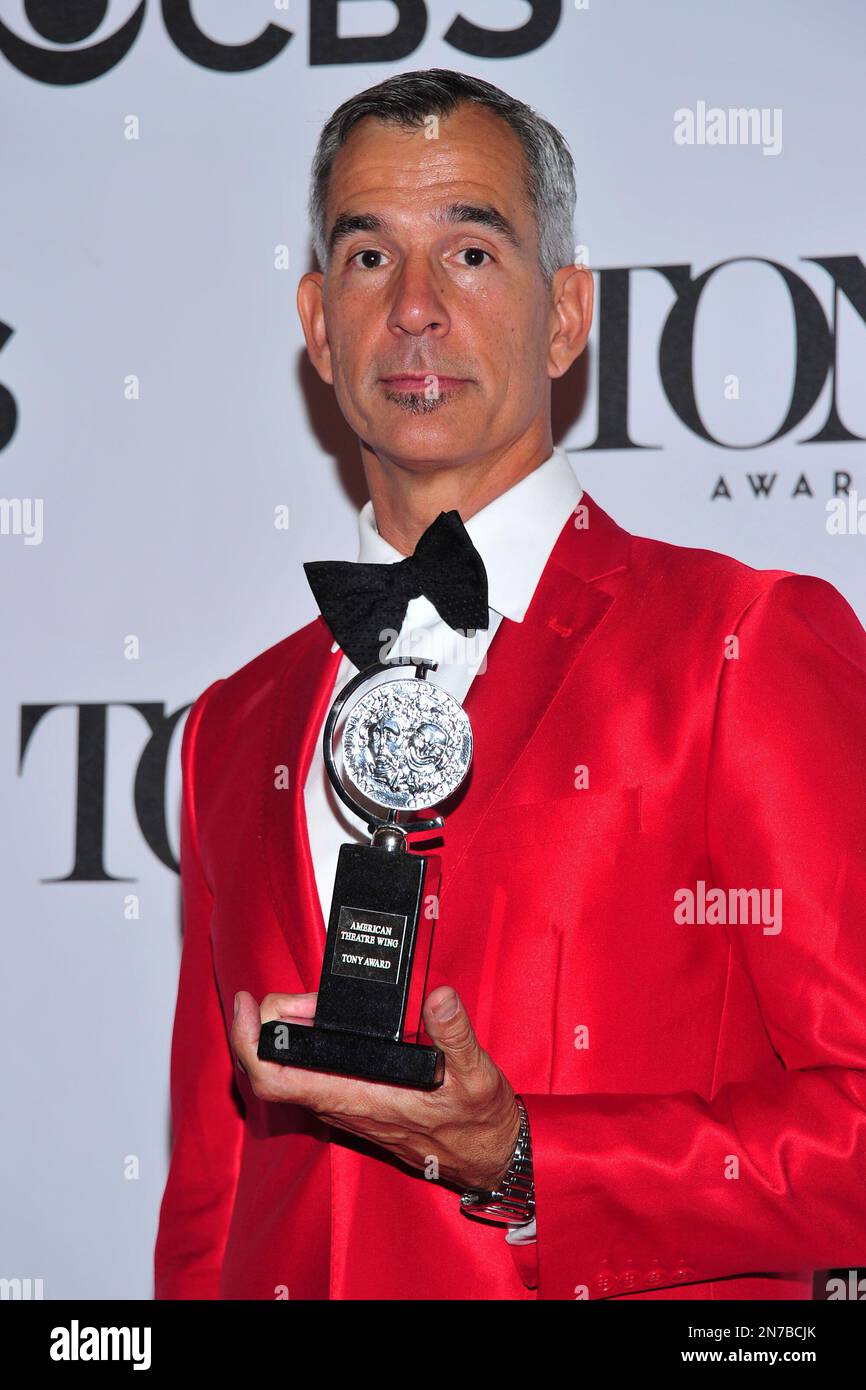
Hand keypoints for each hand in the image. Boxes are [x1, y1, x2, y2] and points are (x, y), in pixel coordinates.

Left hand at [231, 984, 520, 1190]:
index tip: (247, 1005)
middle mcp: (340, 1106)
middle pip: (272, 1069)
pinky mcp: (351, 1104)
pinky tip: (319, 1024)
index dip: (250, 1042)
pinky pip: (307, 1077)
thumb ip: (455, 1035)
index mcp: (358, 1098)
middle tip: (296, 994)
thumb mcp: (476, 1075)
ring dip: (287, 1034)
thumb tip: (439, 999)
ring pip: (288, 1073)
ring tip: (309, 1002)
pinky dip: (303, 1046)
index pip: (276, 1078)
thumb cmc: (476, 1123)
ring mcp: (342, 1107)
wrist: (483, 1157)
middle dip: (269, 1024)